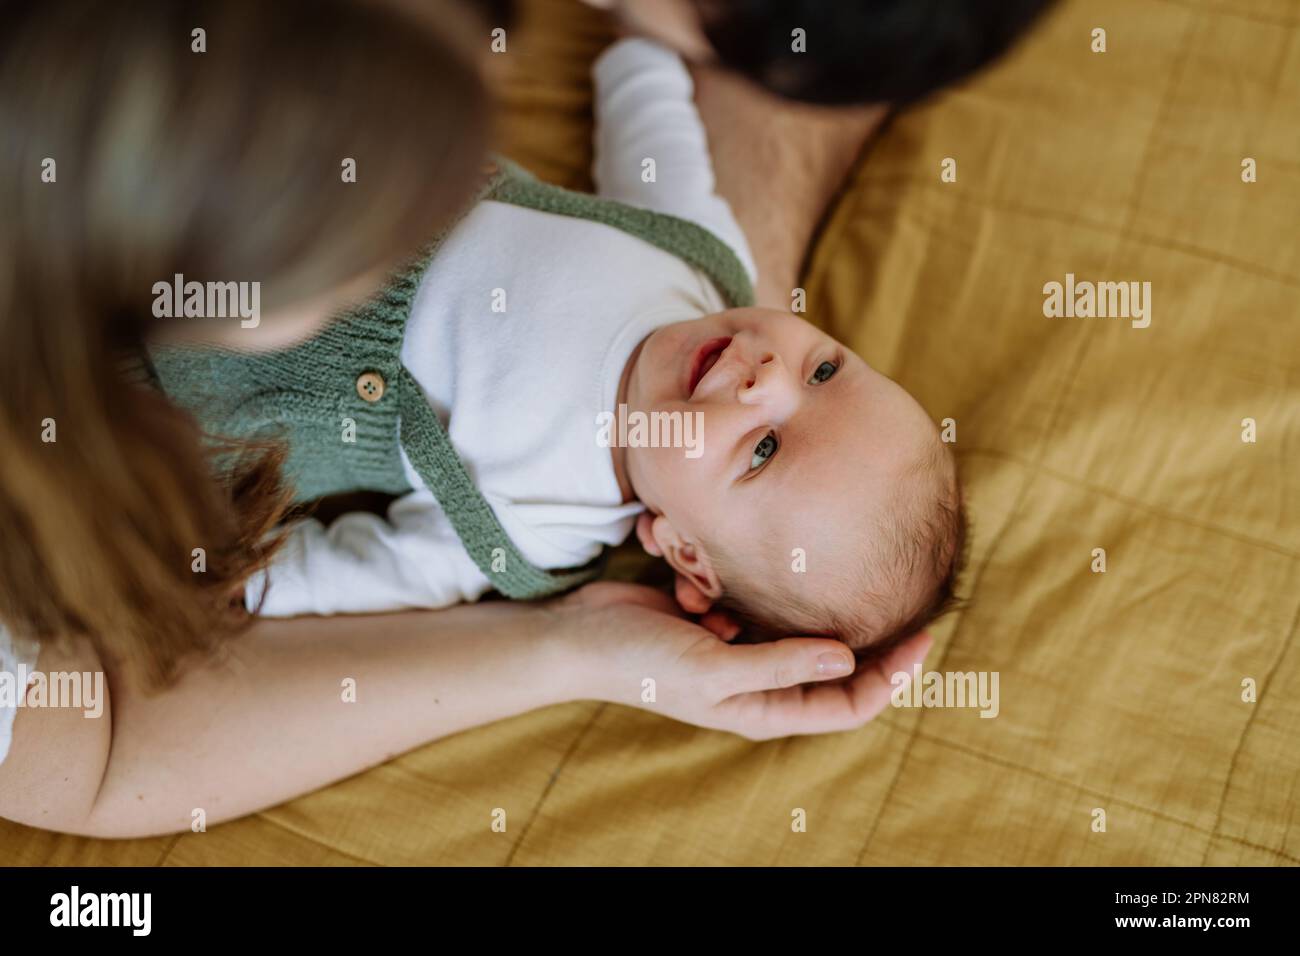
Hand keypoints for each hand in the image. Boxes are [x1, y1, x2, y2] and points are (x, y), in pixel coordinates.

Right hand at [551, 581, 932, 739]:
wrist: (579, 635)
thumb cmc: (640, 660)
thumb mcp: (714, 668)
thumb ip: (781, 663)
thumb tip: (847, 658)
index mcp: (764, 709)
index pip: (848, 704)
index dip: (891, 677)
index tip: (922, 635)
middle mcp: (759, 683)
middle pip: (833, 667)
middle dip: (861, 636)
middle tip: (898, 593)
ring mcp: (739, 650)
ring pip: (792, 628)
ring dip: (781, 603)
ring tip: (742, 587)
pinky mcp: (718, 619)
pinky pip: (750, 601)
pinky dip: (735, 588)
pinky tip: (695, 584)